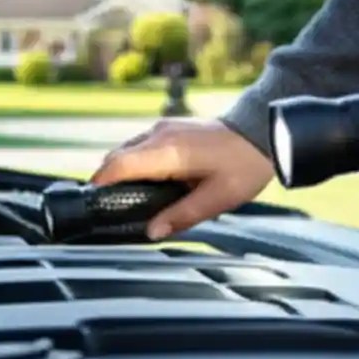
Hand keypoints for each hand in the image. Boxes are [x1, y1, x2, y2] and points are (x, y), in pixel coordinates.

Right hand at [90, 118, 274, 239]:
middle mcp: (159, 135)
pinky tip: (149, 179)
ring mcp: (163, 127)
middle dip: (108, 180)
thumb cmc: (243, 165)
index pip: (118, 165)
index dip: (100, 183)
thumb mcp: (217, 199)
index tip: (95, 202)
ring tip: (131, 196)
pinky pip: (140, 145)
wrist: (263, 132)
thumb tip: (152, 232)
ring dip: (122, 170)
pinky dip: (135, 162)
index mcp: (167, 152)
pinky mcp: (169, 126)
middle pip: (116, 157)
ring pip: (126, 149)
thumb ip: (181, 216)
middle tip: (113, 206)